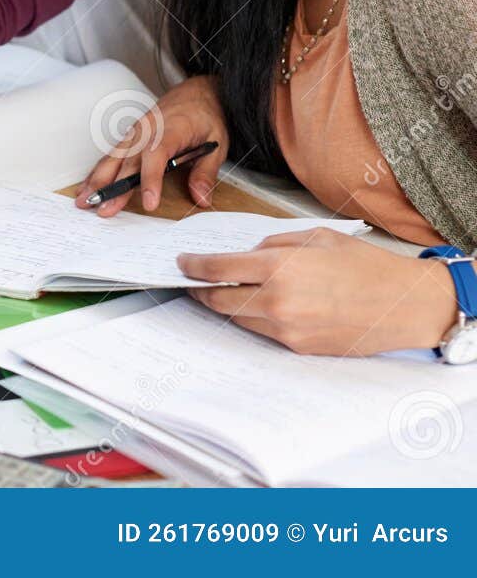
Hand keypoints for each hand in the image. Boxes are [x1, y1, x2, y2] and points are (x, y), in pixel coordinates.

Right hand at [78, 75, 227, 215]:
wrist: (197, 93)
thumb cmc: (205, 116)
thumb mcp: (217, 143)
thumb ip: (206, 172)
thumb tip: (202, 199)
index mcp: (171, 129)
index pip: (156, 156)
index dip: (151, 180)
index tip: (149, 203)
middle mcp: (147, 130)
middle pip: (128, 161)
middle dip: (114, 188)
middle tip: (104, 209)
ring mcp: (135, 133)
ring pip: (113, 158)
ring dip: (98, 180)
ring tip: (84, 200)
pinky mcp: (129, 137)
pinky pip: (111, 155)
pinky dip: (98, 171)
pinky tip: (88, 185)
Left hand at [179, 229, 458, 355]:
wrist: (404, 305)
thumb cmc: (365, 265)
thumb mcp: (315, 237)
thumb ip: (274, 243)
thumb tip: (246, 253)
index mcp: (278, 267)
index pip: (217, 268)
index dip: (192, 266)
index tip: (181, 262)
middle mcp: (277, 301)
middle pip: (217, 299)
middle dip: (199, 290)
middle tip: (191, 281)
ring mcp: (286, 329)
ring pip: (237, 317)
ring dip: (224, 304)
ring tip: (220, 291)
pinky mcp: (297, 347)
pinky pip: (262, 331)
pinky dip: (253, 317)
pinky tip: (257, 305)